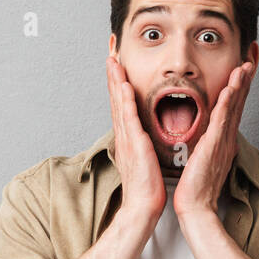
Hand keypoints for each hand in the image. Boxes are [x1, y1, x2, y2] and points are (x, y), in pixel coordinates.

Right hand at [106, 56, 164, 226]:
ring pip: (119, 104)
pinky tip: (123, 86)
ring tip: (113, 59)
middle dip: (113, 74)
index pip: (122, 104)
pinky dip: (125, 101)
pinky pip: (129, 119)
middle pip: (116, 98)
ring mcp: (127, 139)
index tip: (117, 63)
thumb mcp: (145, 158)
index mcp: (128, 137)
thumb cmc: (147, 186)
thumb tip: (144, 135)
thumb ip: (143, 144)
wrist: (143, 206)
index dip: (118, 82)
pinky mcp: (134, 145)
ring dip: (115, 80)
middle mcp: (124, 135)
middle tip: (111, 51)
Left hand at [173, 61, 254, 217]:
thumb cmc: (196, 187)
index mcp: (223, 139)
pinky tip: (232, 88)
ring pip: (234, 107)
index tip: (244, 66)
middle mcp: (227, 138)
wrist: (196, 207)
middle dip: (246, 78)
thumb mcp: (203, 159)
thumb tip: (212, 136)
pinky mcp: (215, 147)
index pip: (234, 106)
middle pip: (239, 102)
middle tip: (252, 56)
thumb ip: (209, 144)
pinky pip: (222, 121)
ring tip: (245, 65)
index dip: (240, 85)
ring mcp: (223, 141)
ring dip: (240, 85)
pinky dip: (228, 103)